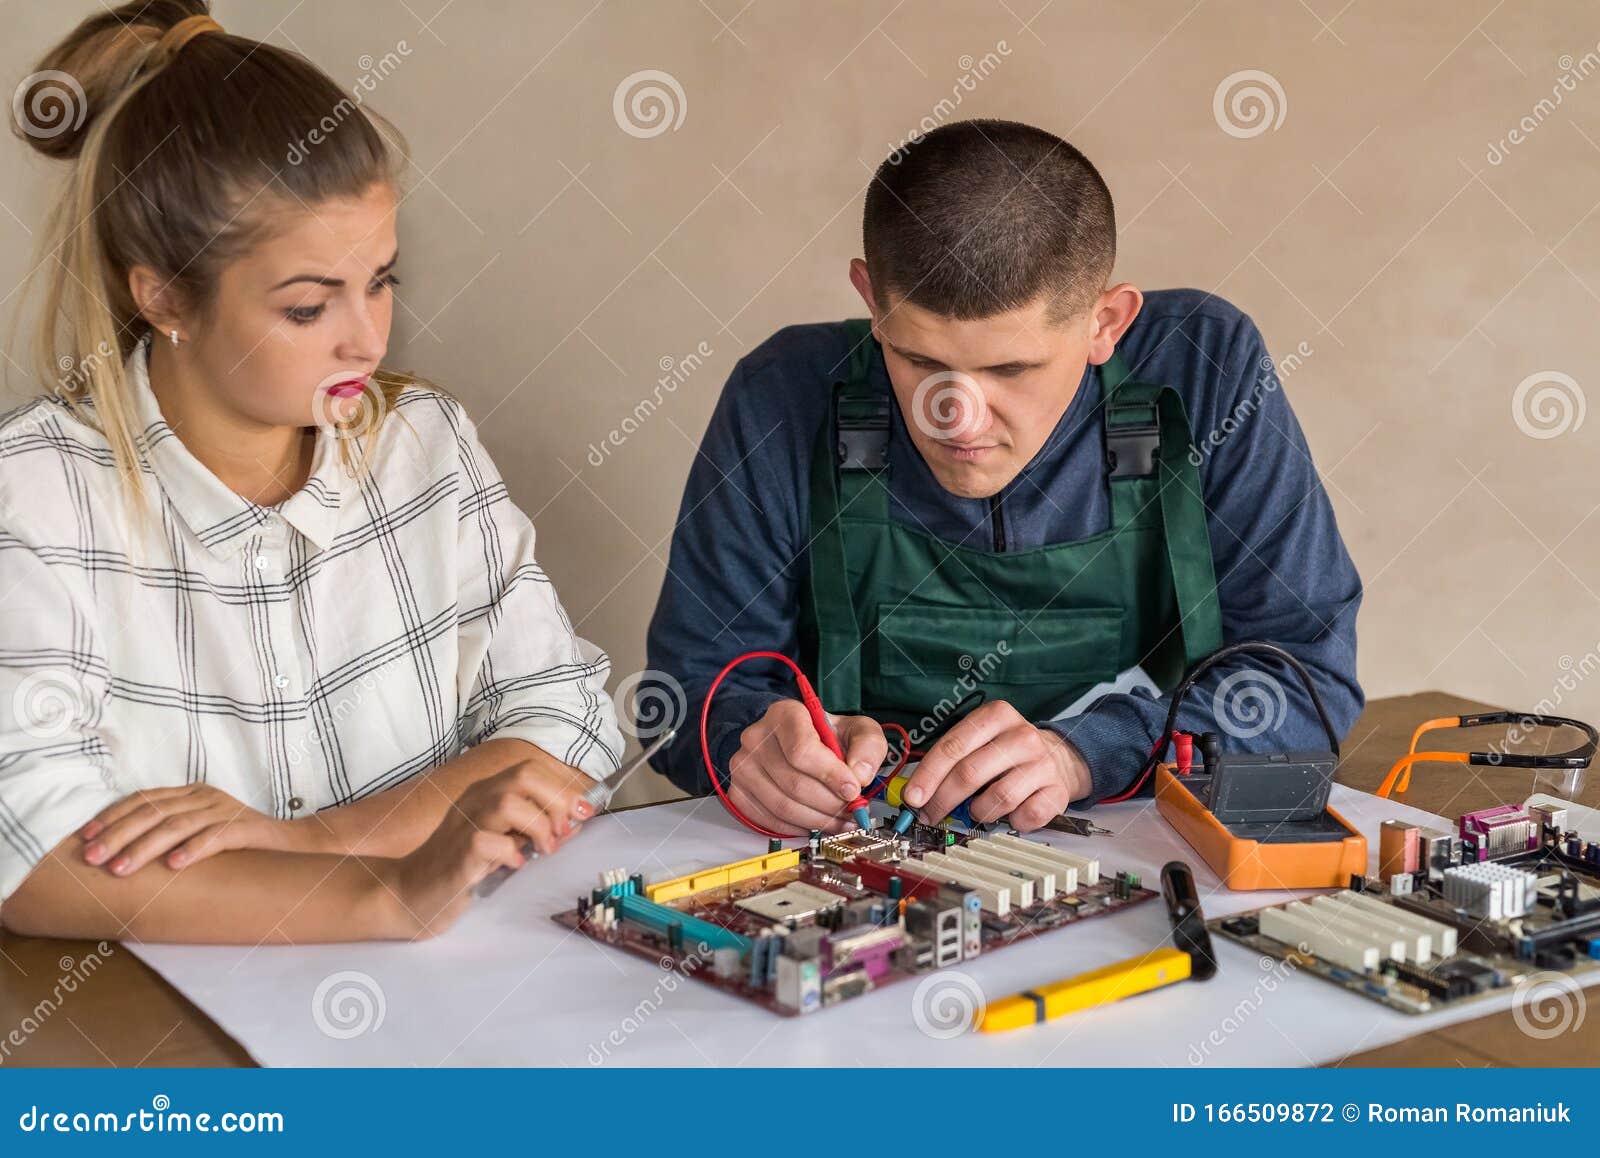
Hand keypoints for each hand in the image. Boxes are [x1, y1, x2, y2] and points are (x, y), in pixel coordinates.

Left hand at [77, 784, 317, 875]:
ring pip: (177, 825)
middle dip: (118, 835)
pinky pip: (215, 837)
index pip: (144, 798)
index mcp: (192, 794)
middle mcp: (206, 797)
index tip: (85, 837)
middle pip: (154, 812)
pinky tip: (174, 866)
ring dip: (144, 848)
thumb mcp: (200, 832)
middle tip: (93, 859)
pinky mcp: (247, 828)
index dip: (112, 816)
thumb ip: (170, 833)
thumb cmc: (239, 846)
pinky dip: (193, 850)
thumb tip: (117, 853)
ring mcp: (227, 810)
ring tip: (120, 870)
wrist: (294, 846)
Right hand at [383, 760, 594, 937]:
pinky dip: (510, 853)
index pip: (531, 771)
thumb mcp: (504, 842)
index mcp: (487, 793)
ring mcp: (463, 824)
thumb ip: (534, 829)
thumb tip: (575, 821)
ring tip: (542, 850)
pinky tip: (514, 864)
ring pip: (508, 802)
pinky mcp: (457, 855)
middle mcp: (475, 801)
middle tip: (560, 833)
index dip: (564, 789)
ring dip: (537, 826)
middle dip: (556, 801)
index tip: (583, 813)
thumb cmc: (460, 867)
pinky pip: (488, 842)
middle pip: (524, 775)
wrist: (409, 894)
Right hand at [726, 699, 886, 834]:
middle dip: (830, 804)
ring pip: (783, 806)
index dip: (830, 775)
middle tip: (852, 811)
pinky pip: (771, 820)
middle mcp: (757, 737)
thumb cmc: (825, 736)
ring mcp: (743, 766)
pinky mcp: (739, 791)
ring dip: (818, 820)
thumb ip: (867, 746)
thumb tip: (860, 775)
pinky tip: (818, 821)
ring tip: (840, 820)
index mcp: (785, 714)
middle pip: (794, 783)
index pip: (802, 750)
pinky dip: (799, 827)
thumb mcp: (856, 730)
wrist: (794, 743)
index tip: (852, 790)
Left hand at [900, 700, 1091, 831]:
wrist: (1059, 758)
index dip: (928, 775)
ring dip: (979, 811)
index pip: (953, 747)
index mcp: (996, 716)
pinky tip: (1010, 813)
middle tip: (930, 815)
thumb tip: (917, 792)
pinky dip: (1011, 821)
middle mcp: (1021, 736)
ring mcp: (1042, 763)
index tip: (912, 797)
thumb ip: (951, 760)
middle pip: (970, 773)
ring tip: (978, 809)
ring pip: (997, 798)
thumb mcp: (980, 741)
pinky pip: (1025, 816)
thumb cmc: (1008, 752)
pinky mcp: (1057, 790)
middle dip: (943, 800)